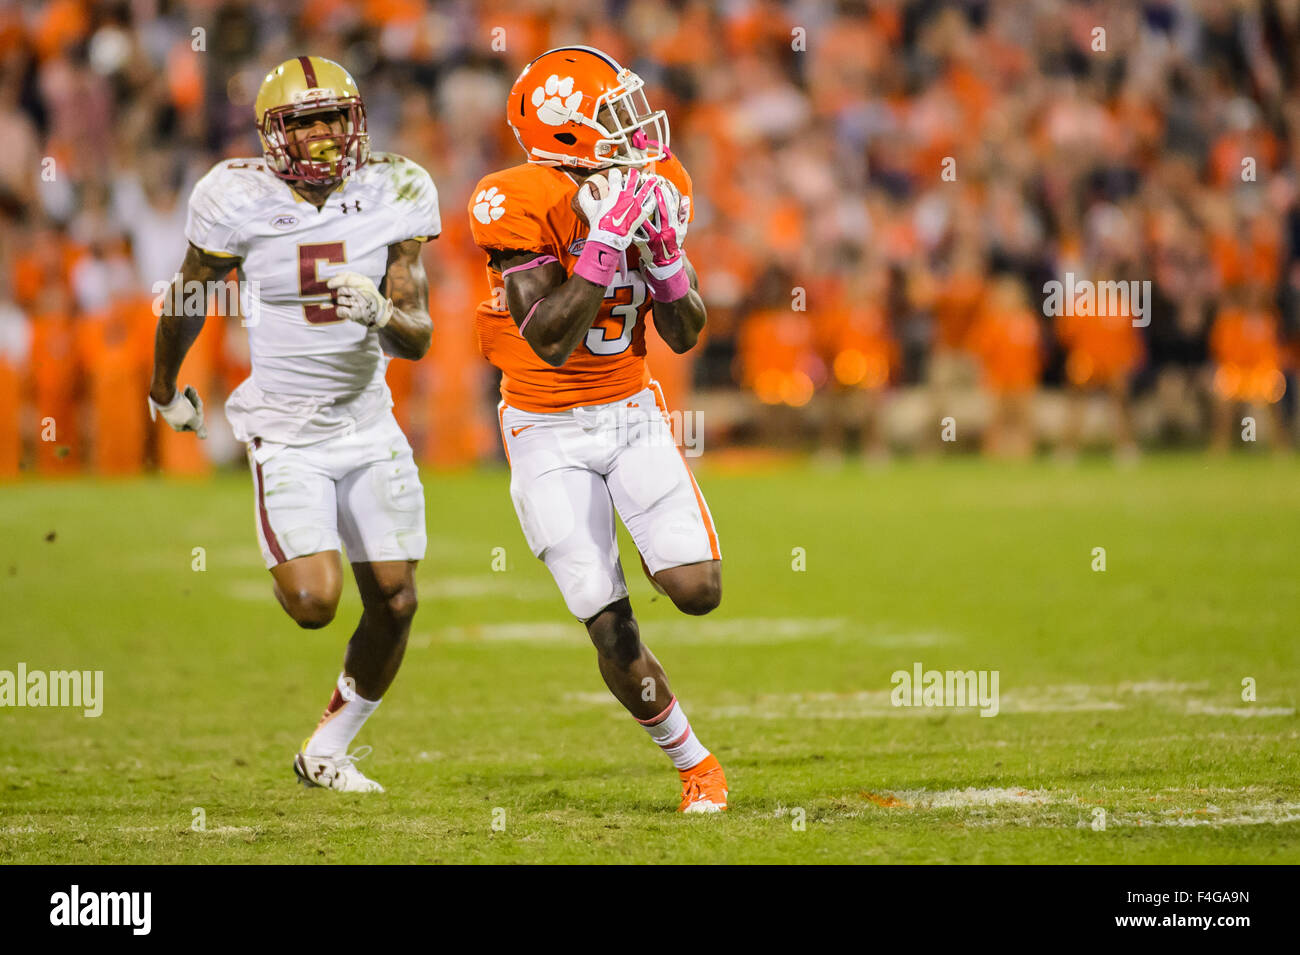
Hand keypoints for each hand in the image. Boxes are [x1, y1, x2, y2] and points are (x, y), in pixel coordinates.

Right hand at [148, 385, 206, 438]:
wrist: (164, 392)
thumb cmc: (180, 408)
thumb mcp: (193, 419)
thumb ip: (198, 426)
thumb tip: (203, 435)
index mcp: (178, 426)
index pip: (194, 425)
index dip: (199, 418)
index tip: (198, 412)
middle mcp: (174, 419)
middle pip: (192, 414)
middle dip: (196, 404)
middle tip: (196, 397)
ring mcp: (172, 409)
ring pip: (189, 404)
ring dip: (193, 397)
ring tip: (192, 389)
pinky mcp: (171, 400)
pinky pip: (183, 398)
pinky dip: (188, 394)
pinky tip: (189, 387)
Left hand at [327, 271, 392, 327]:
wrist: (381, 314)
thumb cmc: (371, 297)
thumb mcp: (366, 283)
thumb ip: (352, 276)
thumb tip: (337, 273)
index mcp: (365, 283)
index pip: (347, 280)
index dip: (336, 281)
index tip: (329, 285)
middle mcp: (362, 293)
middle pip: (342, 291)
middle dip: (340, 294)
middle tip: (346, 296)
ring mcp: (358, 304)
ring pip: (340, 300)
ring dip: (341, 302)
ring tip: (350, 304)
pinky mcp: (355, 315)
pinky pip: (340, 311)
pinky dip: (340, 311)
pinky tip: (346, 311)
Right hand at [574, 168, 658, 287]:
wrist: (607, 238)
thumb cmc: (598, 223)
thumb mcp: (587, 207)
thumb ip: (585, 194)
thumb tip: (585, 187)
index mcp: (614, 192)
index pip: (615, 175)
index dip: (614, 173)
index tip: (614, 175)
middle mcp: (627, 196)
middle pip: (632, 178)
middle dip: (633, 173)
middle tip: (634, 172)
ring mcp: (635, 205)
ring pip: (645, 189)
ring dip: (649, 182)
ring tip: (653, 178)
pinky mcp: (641, 214)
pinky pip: (650, 204)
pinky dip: (653, 199)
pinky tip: (654, 196)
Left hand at [633, 180, 690, 301]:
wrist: (666, 266)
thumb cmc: (672, 245)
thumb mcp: (682, 230)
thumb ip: (683, 214)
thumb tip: (684, 198)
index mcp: (672, 226)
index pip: (669, 206)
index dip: (663, 193)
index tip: (657, 181)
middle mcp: (663, 231)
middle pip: (655, 211)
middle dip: (648, 196)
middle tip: (640, 183)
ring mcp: (653, 238)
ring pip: (643, 219)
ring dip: (635, 207)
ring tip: (629, 194)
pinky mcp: (643, 245)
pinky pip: (634, 232)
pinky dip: (628, 224)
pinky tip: (620, 214)